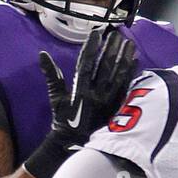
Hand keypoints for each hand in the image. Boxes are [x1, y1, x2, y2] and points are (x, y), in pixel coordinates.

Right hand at [38, 26, 136, 147]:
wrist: (74, 145)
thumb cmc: (63, 120)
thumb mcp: (56, 98)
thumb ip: (52, 75)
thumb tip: (42, 54)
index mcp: (79, 90)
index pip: (86, 64)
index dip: (91, 48)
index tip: (96, 33)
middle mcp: (95, 95)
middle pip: (105, 67)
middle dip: (111, 49)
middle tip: (116, 34)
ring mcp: (108, 102)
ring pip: (118, 76)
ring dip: (124, 59)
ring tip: (129, 43)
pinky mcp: (117, 108)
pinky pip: (126, 89)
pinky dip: (131, 75)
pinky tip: (136, 61)